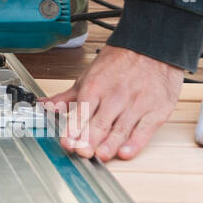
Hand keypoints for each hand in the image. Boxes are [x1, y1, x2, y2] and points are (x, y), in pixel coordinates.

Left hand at [41, 45, 182, 161]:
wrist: (153, 47)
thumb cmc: (119, 63)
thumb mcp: (89, 76)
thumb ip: (68, 96)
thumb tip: (45, 106)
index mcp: (96, 87)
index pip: (82, 111)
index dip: (74, 128)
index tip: (67, 141)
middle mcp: (116, 96)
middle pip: (101, 122)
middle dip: (89, 139)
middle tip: (81, 152)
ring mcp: (137, 105)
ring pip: (121, 129)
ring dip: (110, 144)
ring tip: (100, 155)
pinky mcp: (156, 111)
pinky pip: (145, 130)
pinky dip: (136, 142)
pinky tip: (126, 152)